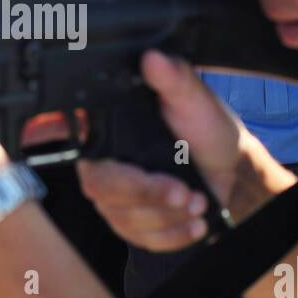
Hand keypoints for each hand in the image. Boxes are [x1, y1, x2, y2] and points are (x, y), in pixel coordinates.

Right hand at [77, 51, 291, 251]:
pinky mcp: (131, 223)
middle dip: (147, 194)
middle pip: (101, 186)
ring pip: (121, 217)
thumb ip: (174, 80)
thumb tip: (154, 58)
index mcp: (110, 128)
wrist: (232, 173)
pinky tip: (193, 224)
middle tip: (183, 191)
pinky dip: (171, 235)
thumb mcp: (195, 100)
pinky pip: (139, 239)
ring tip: (198, 202)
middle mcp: (105, 162)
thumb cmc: (209, 132)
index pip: (80, 139)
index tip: (106, 156)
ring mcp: (115, 196)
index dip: (65, 141)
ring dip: (165, 216)